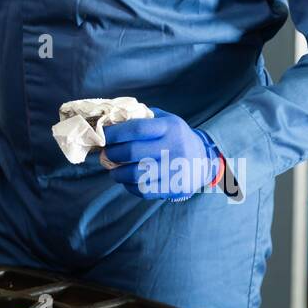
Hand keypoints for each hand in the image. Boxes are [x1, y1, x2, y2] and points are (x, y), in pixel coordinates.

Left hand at [101, 108, 220, 200]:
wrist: (204, 160)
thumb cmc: (176, 136)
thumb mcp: (165, 119)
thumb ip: (142, 117)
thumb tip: (111, 118)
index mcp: (169, 127)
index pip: (136, 128)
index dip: (115, 132)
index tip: (103, 135)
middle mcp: (173, 147)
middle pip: (132, 151)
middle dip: (112, 153)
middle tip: (106, 153)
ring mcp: (174, 169)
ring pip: (135, 174)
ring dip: (117, 173)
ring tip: (114, 169)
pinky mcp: (173, 187)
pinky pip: (144, 190)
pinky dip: (130, 186)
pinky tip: (127, 180)